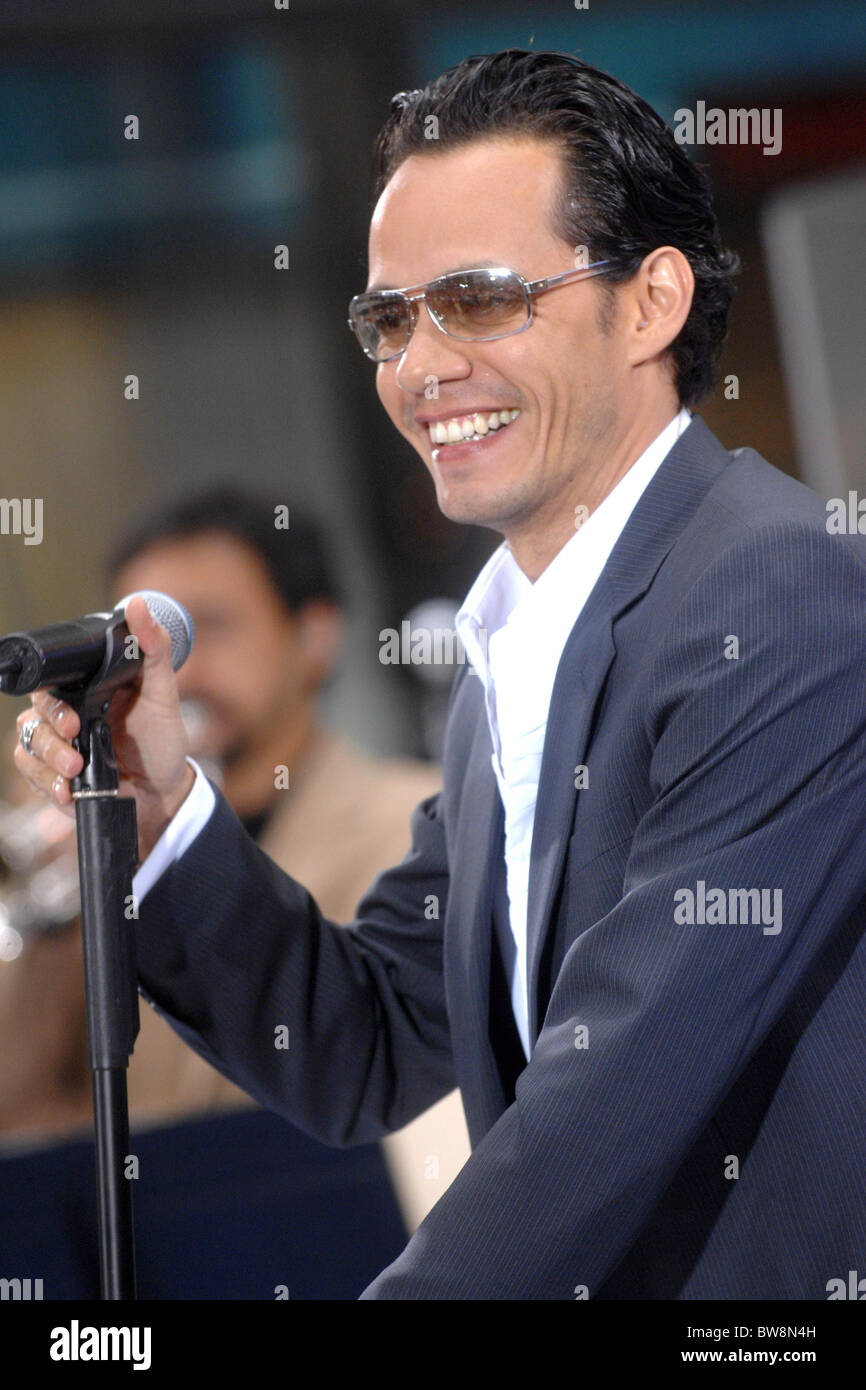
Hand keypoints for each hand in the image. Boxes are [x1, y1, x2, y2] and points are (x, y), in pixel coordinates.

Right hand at [13, 595, 194, 861]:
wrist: (164, 793)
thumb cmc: (162, 741)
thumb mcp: (164, 694)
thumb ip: (153, 650)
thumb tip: (139, 605)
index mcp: (86, 691)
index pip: (50, 682)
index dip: (52, 697)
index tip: (74, 714)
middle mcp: (66, 716)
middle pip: (33, 714)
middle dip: (51, 729)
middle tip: (76, 735)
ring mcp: (59, 747)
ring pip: (27, 745)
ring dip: (48, 759)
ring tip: (76, 770)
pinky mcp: (54, 777)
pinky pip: (32, 775)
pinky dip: (46, 783)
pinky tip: (68, 791)